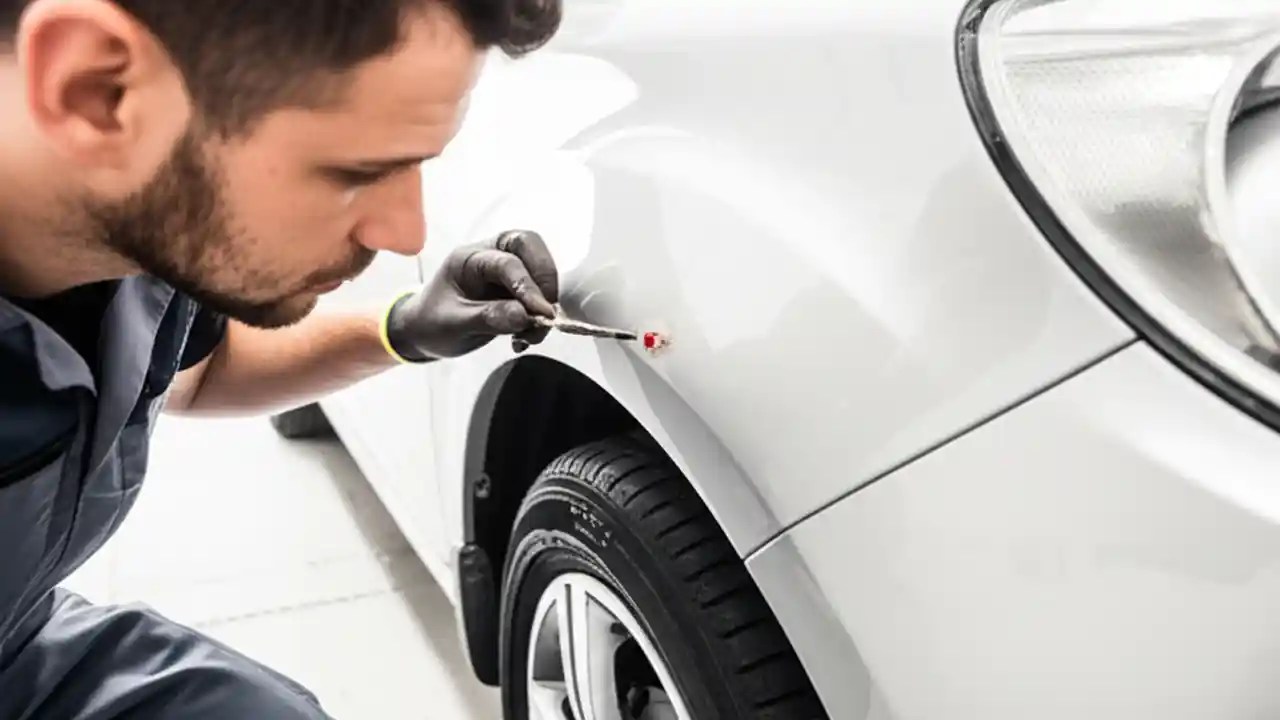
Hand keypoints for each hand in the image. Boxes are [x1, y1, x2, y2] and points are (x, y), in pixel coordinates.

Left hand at [386, 230, 559, 360]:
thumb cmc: (432, 323)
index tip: (542, 314)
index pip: (507, 263)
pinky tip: (526, 336)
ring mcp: (505, 269)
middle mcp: (490, 255)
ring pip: (539, 267)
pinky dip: (540, 313)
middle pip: (529, 246)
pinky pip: (538, 291)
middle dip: (545, 277)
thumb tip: (526, 316)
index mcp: (469, 258)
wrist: (425, 332)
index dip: (528, 286)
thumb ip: (489, 318)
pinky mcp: (514, 287)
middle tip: (546, 313)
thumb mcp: (454, 325)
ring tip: (533, 333)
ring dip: (545, 299)